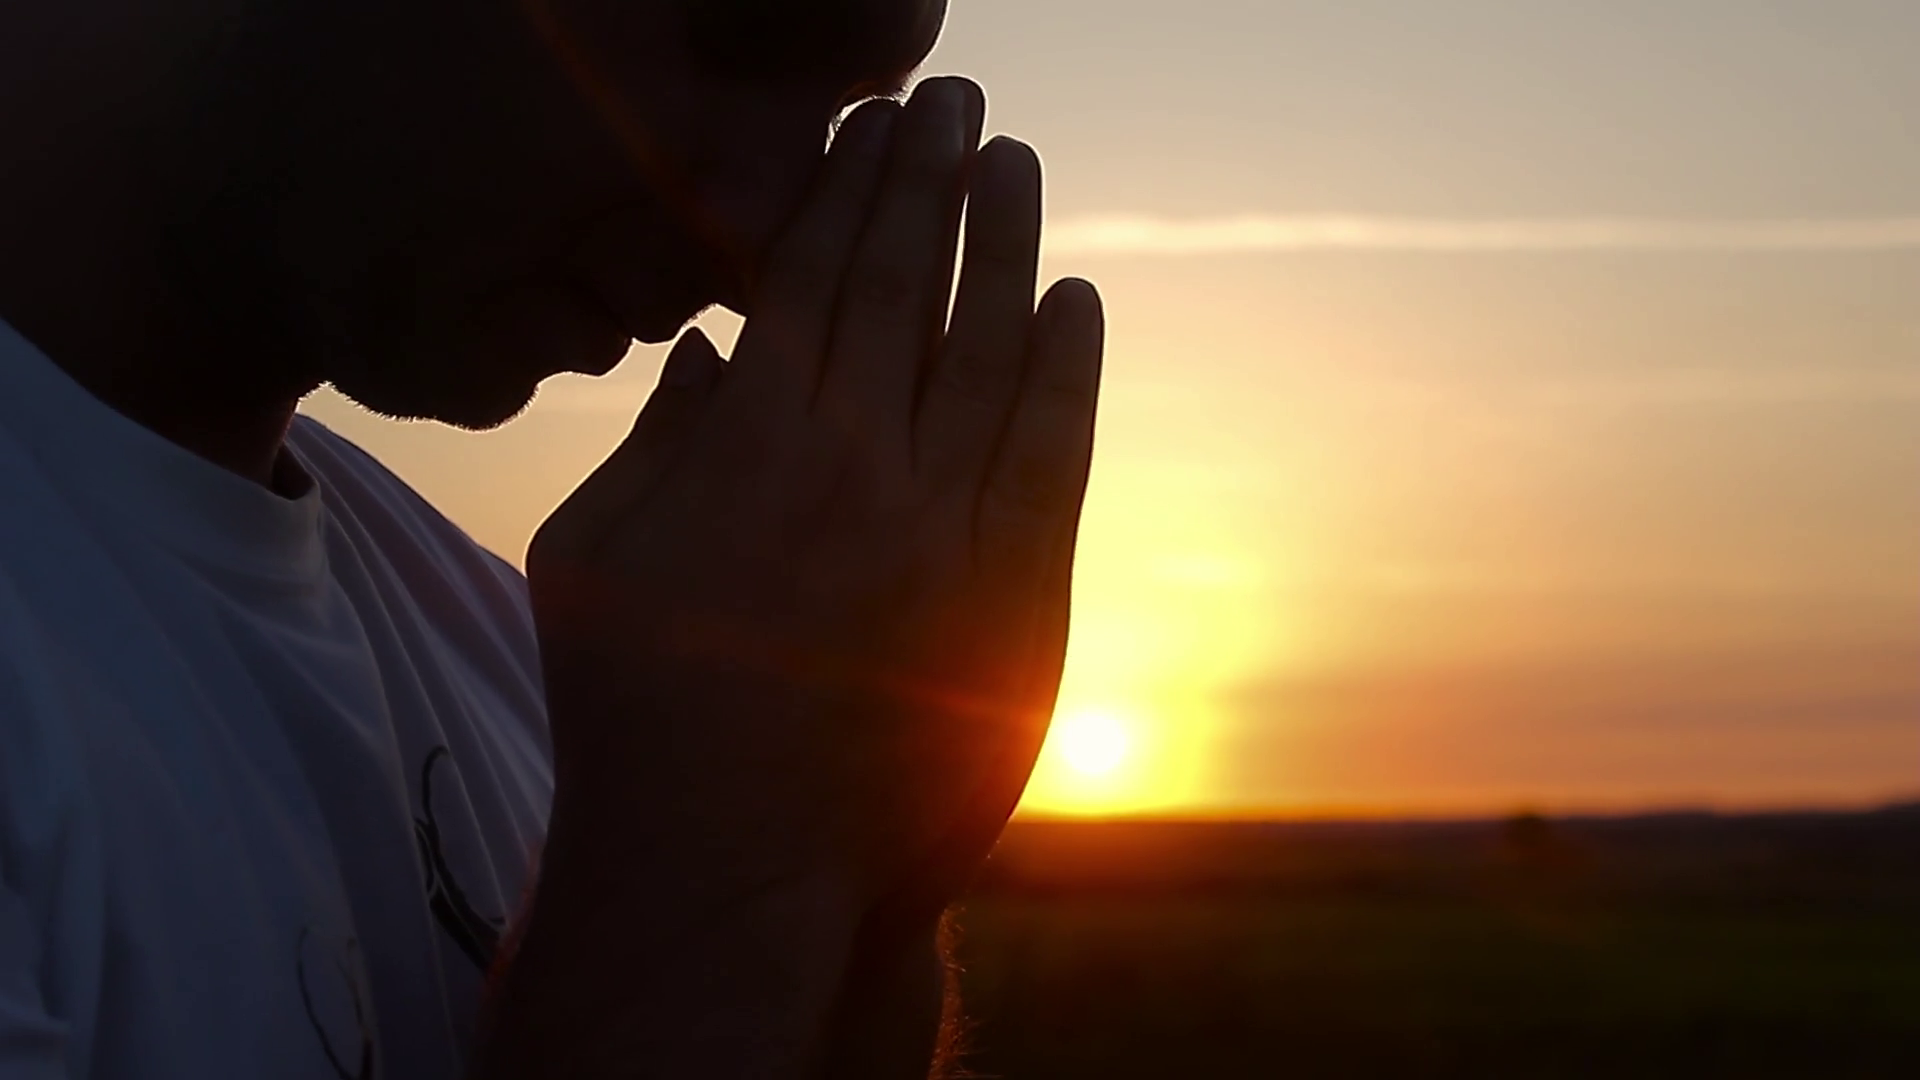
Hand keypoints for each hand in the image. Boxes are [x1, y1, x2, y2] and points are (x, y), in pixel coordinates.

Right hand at [529, 74, 1100, 920]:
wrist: (735, 871)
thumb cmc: (641, 715)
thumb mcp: (593, 564)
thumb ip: (653, 442)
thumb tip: (712, 347)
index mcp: (745, 451)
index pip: (808, 283)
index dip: (845, 192)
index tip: (869, 127)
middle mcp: (853, 473)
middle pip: (903, 291)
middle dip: (929, 181)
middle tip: (953, 99)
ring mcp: (943, 536)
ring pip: (987, 354)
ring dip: (1005, 246)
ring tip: (1014, 162)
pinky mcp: (1017, 603)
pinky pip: (1052, 459)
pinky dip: (1066, 373)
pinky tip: (1073, 302)